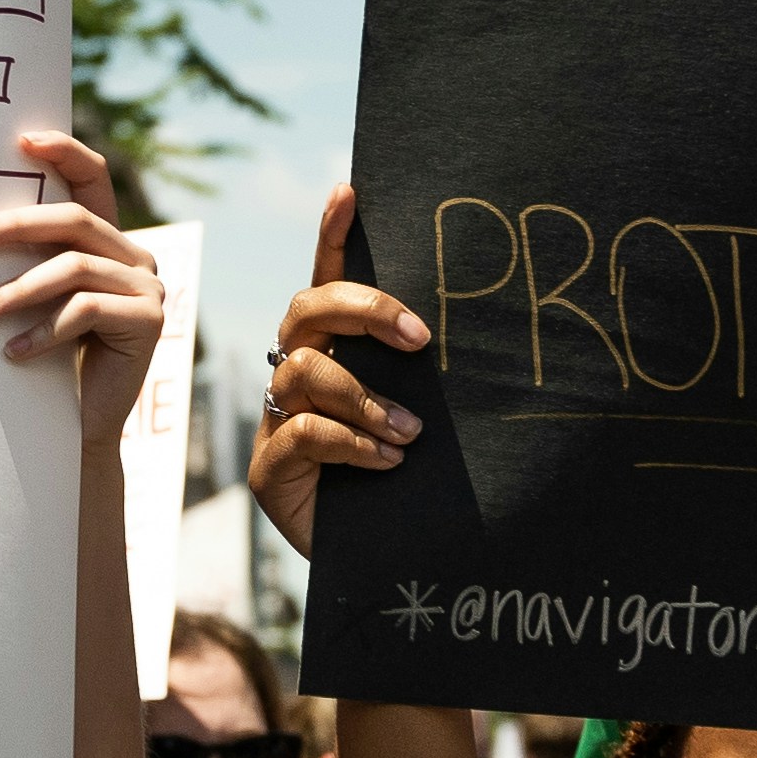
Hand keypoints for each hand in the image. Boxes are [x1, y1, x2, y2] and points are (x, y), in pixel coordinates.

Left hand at [0, 128, 166, 445]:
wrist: (78, 431)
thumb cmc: (46, 362)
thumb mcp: (36, 300)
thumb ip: (27, 261)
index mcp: (109, 242)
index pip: (93, 181)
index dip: (64, 153)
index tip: (21, 141)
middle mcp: (135, 258)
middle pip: (73, 220)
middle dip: (17, 224)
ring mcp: (148, 288)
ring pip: (74, 268)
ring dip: (18, 289)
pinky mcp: (149, 321)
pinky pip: (85, 311)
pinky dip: (42, 330)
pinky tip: (13, 352)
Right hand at [254, 184, 431, 559]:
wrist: (385, 565)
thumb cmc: (409, 483)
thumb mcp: (423, 418)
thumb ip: (427, 380)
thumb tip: (486, 336)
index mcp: (336, 353)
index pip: (328, 281)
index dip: (333, 235)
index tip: (351, 191)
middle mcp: (299, 374)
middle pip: (307, 310)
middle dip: (363, 310)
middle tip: (419, 338)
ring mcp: (277, 419)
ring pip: (305, 372)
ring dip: (365, 397)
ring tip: (411, 432)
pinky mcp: (270, 469)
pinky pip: (300, 432)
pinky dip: (350, 441)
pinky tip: (388, 459)